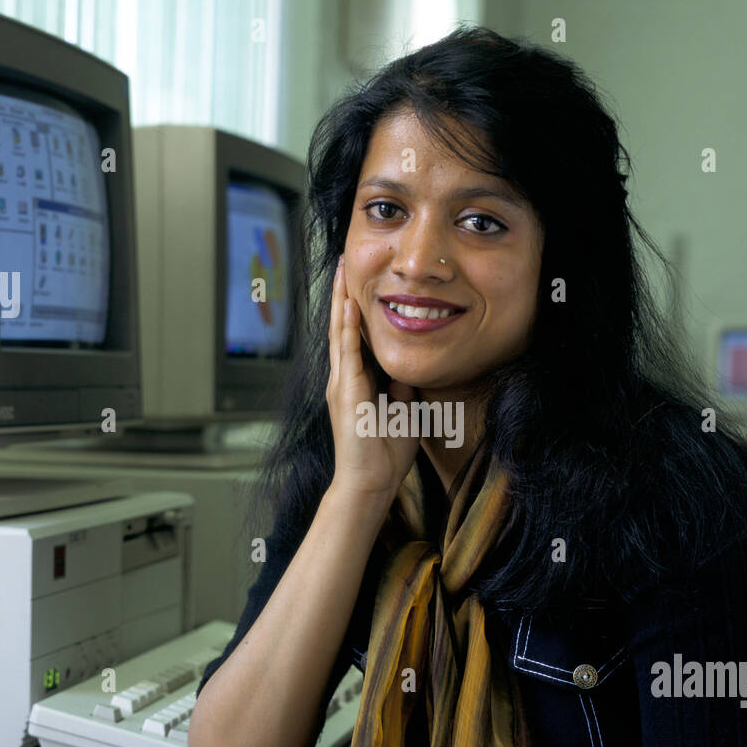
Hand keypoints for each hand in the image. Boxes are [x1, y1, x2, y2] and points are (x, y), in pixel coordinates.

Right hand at [326, 254, 419, 500]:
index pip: (354, 338)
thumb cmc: (385, 454)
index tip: (358, 284)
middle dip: (343, 295)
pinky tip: (348, 303)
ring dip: (341, 301)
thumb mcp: (402, 410)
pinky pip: (346, 350)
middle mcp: (343, 379)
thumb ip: (400, 387)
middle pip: (341, 328)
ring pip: (339, 332)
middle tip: (343, 264)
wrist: (370, 482)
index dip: (355, 310)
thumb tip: (406, 367)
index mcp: (355, 383)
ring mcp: (340, 383)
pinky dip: (347, 325)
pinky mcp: (344, 390)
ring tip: (342, 272)